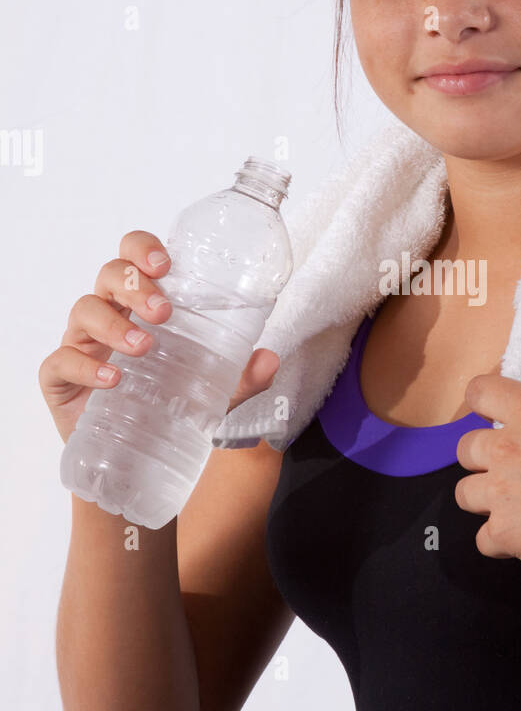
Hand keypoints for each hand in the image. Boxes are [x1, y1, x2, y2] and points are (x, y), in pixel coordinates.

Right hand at [39, 229, 278, 444]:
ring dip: (114, 324)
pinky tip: (112, 378)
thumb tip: (270, 360)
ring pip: (84, 310)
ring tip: (143, 346)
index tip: (166, 263)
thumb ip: (241, 378)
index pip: (134, 258)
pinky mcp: (59, 379)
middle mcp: (108, 316)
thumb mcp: (212, 394)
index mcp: (140, 306)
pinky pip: (60, 361)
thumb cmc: (166, 408)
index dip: (143, 248)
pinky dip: (84, 366)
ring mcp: (80, 345)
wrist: (133, 462)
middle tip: (164, 312)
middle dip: (135, 284)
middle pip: (108, 275)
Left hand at [454, 371, 520, 586]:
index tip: (497, 416)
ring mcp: (499, 491)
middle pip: (464, 447)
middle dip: (482, 460)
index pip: (479, 391)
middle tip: (512, 472)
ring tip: (516, 510)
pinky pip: (483, 539)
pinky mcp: (503, 531)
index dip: (485, 404)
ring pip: (463, 494)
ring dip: (485, 501)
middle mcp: (507, 447)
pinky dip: (501, 543)